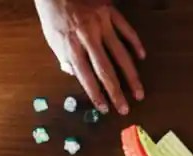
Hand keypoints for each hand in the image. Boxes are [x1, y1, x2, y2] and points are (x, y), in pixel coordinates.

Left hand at [35, 0, 144, 114]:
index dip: (95, 94)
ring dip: (131, 76)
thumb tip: (74, 73)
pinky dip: (135, 43)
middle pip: (105, 70)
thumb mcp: (50, 35)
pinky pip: (126, 30)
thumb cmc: (52, 11)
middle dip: (116, 92)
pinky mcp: (110, 12)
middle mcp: (88, 37)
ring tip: (139, 92)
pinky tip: (142, 56)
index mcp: (71, 45)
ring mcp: (101, 25)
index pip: (85, 76)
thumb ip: (62, 55)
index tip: (104, 108)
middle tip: (125, 108)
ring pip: (120, 54)